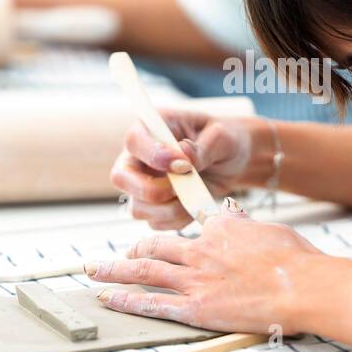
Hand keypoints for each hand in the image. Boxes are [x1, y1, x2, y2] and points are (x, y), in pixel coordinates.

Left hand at [87, 199, 325, 333]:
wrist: (303, 286)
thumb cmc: (298, 260)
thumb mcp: (271, 230)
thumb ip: (247, 226)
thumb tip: (237, 219)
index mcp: (221, 230)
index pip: (191, 227)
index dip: (175, 230)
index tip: (164, 234)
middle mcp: (201, 250)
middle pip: (157, 247)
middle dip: (134, 251)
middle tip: (119, 254)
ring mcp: (196, 280)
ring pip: (145, 272)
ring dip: (115, 271)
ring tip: (95, 271)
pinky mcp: (196, 308)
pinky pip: (153, 304)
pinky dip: (127, 301)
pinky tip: (109, 299)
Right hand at [109, 110, 256, 228]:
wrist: (231, 161)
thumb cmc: (222, 139)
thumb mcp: (220, 136)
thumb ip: (202, 147)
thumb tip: (184, 156)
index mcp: (151, 128)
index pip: (134, 141)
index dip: (154, 156)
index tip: (183, 164)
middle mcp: (138, 157)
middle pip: (121, 178)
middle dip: (152, 190)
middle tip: (185, 187)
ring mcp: (140, 184)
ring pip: (138, 207)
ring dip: (170, 209)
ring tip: (198, 195)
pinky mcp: (152, 207)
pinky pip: (156, 223)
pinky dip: (179, 220)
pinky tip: (196, 204)